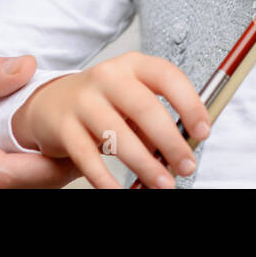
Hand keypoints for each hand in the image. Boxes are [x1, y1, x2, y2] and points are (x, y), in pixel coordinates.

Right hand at [0, 54, 77, 187]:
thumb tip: (26, 66)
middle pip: (7, 194)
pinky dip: (8, 184)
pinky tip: (28, 166)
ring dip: (30, 182)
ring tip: (63, 156)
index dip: (44, 170)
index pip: (2, 175)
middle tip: (83, 153)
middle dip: (48, 179)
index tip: (74, 154)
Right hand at [12, 51, 211, 189]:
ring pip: (117, 135)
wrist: (52, 103)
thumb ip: (156, 120)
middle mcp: (108, 77)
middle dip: (170, 141)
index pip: (167, 77)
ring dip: (144, 164)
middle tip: (187, 166)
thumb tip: (181, 150)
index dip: (190, 104)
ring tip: (163, 184)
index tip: (203, 131)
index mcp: (134, 65)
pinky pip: (87, 157)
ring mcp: (83, 100)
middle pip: (144, 108)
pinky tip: (120, 191)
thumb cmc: (106, 102)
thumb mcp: (133, 100)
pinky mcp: (63, 126)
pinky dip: (106, 179)